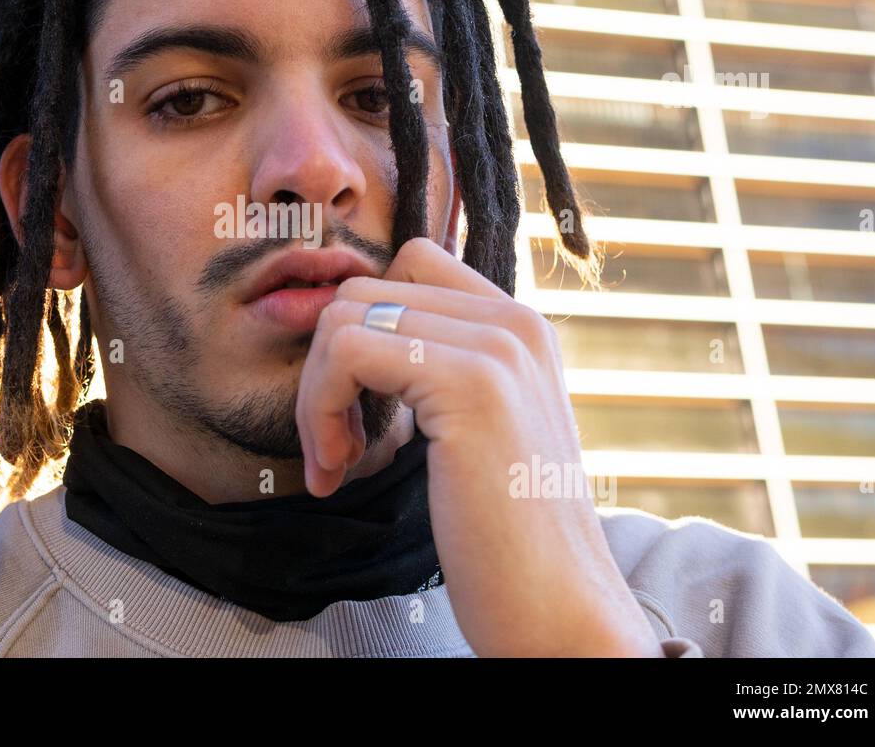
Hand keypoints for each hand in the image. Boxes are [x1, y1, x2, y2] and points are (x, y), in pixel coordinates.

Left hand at [294, 237, 662, 656]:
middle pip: (364, 292)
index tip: (354, 407)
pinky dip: (321, 408)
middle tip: (333, 448)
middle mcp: (515, 321)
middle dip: (325, 369)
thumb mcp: (474, 429)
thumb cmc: (505, 536)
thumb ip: (435, 371)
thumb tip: (351, 340)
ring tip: (336, 461)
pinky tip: (340, 469)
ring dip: (317, 394)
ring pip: (345, 317)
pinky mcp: (472, 383)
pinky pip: (347, 351)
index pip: (409, 265)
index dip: (358, 329)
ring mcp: (498, 346)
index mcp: (519, 327)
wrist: (558, 608)